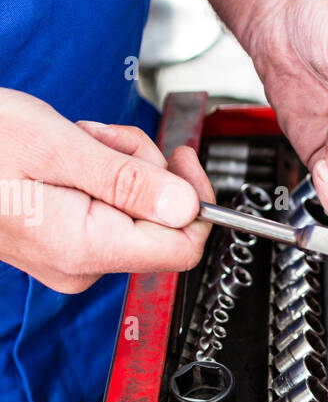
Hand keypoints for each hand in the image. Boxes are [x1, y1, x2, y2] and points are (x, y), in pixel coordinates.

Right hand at [0, 89, 212, 293]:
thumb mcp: (58, 147)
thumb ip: (128, 180)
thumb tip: (188, 207)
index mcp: (85, 248)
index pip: (182, 248)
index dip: (195, 200)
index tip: (182, 157)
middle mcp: (81, 265)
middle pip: (158, 221)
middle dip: (142, 167)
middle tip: (99, 136)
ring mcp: (70, 256)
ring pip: (133, 209)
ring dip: (116, 164)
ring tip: (74, 141)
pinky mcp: (62, 241)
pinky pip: (105, 209)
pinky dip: (97, 174)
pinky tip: (64, 156)